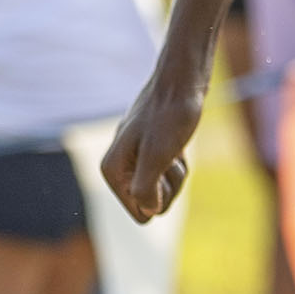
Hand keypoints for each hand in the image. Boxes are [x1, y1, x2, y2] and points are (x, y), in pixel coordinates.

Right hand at [100, 68, 203, 223]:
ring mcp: (135, 158)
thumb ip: (145, 188)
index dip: (162, 196)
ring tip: (176, 146)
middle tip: (172, 154)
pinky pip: (168, 172)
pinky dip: (178, 161)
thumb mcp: (157, 156)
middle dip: (170, 183)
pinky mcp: (150, 150)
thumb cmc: (170, 116)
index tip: (164, 168)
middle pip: (154, 202)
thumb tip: (148, 210)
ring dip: (176, 171)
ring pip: (163, 188)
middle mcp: (119, 166)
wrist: (182, 81)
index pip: (141, 212)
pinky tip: (178, 144)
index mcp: (112, 170)